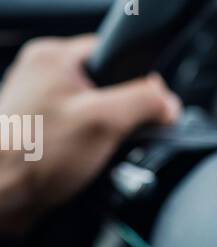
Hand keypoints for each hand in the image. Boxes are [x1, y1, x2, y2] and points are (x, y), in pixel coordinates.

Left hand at [0, 34, 180, 234]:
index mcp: (52, 56)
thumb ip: (145, 103)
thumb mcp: (105, 122)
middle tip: (111, 136)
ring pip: (89, 110)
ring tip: (91, 152)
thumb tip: (169, 102)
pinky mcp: (35, 130)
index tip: (143, 106)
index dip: (135, 79)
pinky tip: (79, 163)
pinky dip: (83, 148)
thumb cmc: (34, 155)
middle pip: (103, 84)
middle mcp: (39, 73)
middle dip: (117, 113)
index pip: (111, 51)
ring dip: (100, 133)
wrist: (0, 195)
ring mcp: (34, 102)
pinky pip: (74, 132)